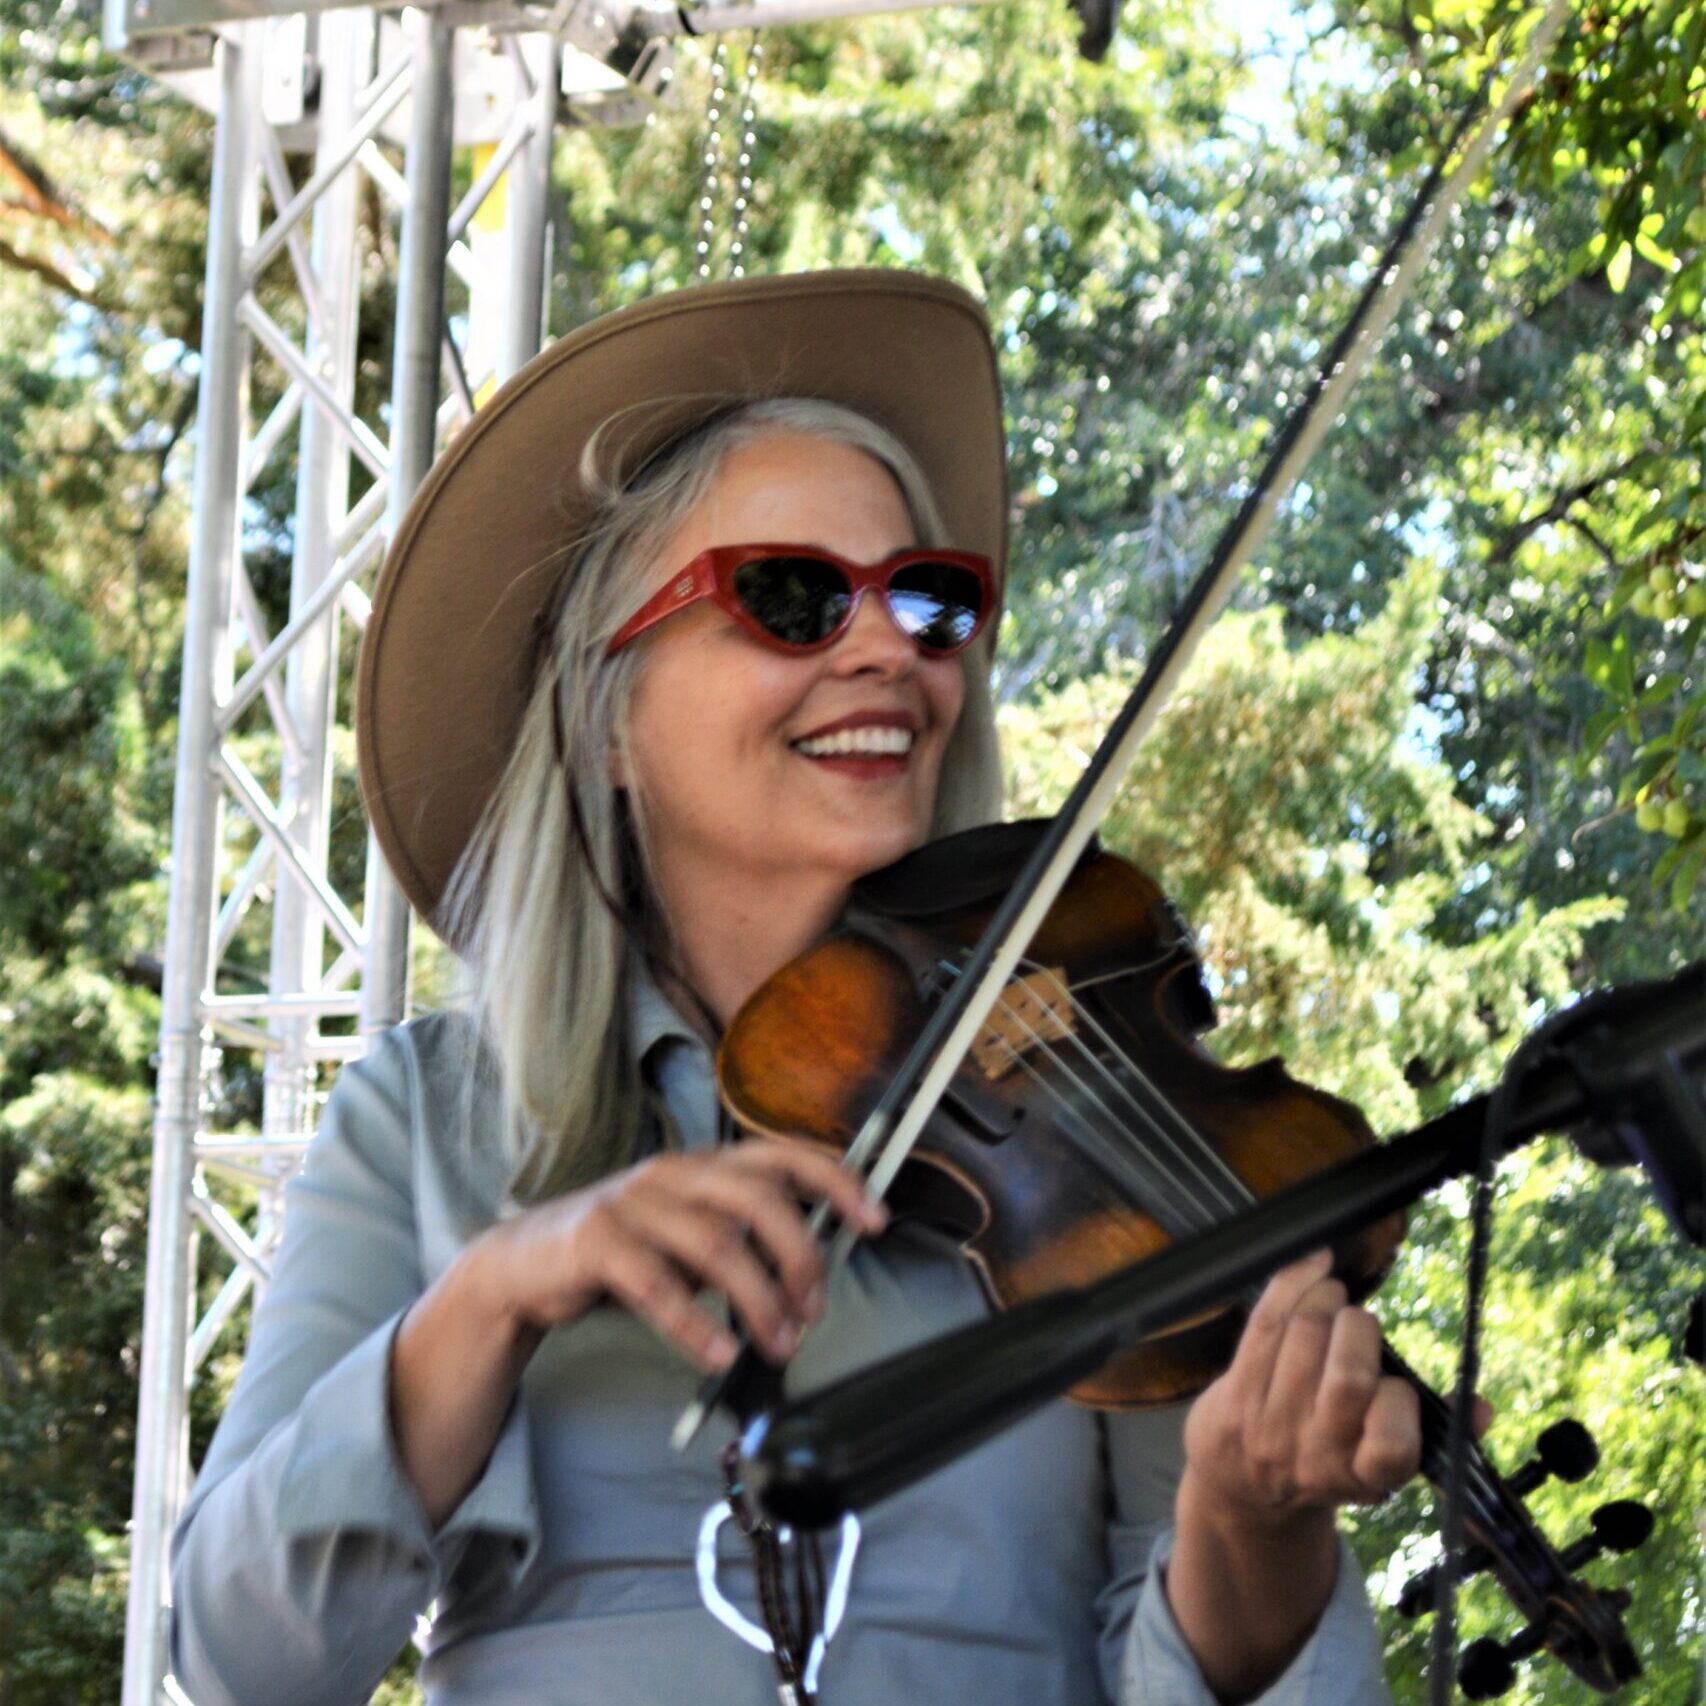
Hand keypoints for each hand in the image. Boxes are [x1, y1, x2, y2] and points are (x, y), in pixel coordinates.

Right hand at [470, 1141, 886, 1370]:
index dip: (836, 1181)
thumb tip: (811, 1276)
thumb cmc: (624, 1251)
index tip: (875, 1218)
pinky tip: (719, 1351)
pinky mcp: (597, 1240)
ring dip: (759, 1299)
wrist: (524, 1263)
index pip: (784, 1155)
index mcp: (706, 1165)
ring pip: (716, 1243)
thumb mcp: (691, 1236)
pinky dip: (695, 1323)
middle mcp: (675, 1173)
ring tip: (778, 1343)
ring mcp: (634, 1202)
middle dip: (801, 1255)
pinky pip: (657, 1284)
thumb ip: (744, 1243)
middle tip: (814, 1308)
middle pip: (759, 1198)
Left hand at [1181, 1249, 1421, 1527]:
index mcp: (1362, 1476)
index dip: (1400, 1400)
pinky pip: (1266, 1322)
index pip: (1394, 1444)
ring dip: (1325, 1299)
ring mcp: (1269, 1425)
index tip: (1394, 1384)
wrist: (1243, 1486)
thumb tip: (1484, 1408)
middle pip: (1347, 1376)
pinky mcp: (1233, 1393)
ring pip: (1304, 1336)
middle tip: (1359, 1322)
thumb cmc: (1325, 1458)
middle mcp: (1315, 1455)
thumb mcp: (1378, 1465)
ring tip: (1330, 1296)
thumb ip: (1430, 1432)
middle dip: (1360, 1331)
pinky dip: (1293, 1282)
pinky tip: (1313, 1265)